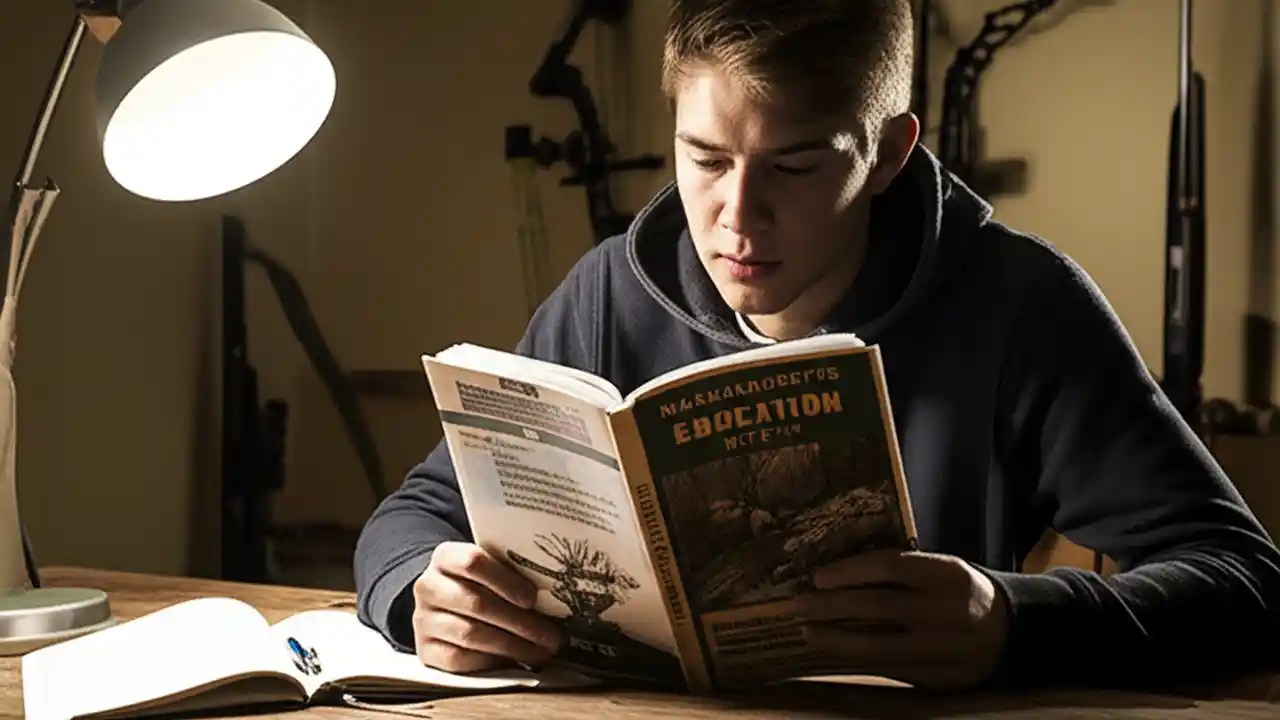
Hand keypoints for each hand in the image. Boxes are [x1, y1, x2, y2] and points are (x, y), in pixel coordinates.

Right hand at [412, 541, 565, 672]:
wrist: (444, 605)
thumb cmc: (479, 585)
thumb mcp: (492, 570)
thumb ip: (512, 574)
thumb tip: (554, 593)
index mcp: (445, 557)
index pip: (472, 562)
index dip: (505, 581)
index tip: (532, 598)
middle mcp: (428, 586)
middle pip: (476, 603)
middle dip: (521, 622)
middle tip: (551, 635)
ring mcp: (423, 620)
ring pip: (471, 634)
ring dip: (513, 645)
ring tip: (541, 650)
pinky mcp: (425, 650)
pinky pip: (459, 659)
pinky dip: (491, 661)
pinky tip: (514, 661)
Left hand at [794, 549, 1009, 689]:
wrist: (1010, 632)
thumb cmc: (959, 593)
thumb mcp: (942, 570)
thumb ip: (902, 573)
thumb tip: (838, 576)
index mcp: (949, 574)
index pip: (890, 567)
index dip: (850, 571)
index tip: (819, 577)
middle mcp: (948, 610)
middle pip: (878, 607)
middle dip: (832, 606)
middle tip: (800, 604)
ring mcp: (944, 648)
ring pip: (879, 647)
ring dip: (837, 640)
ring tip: (809, 632)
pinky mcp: (941, 678)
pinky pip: (890, 669)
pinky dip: (858, 660)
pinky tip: (836, 652)